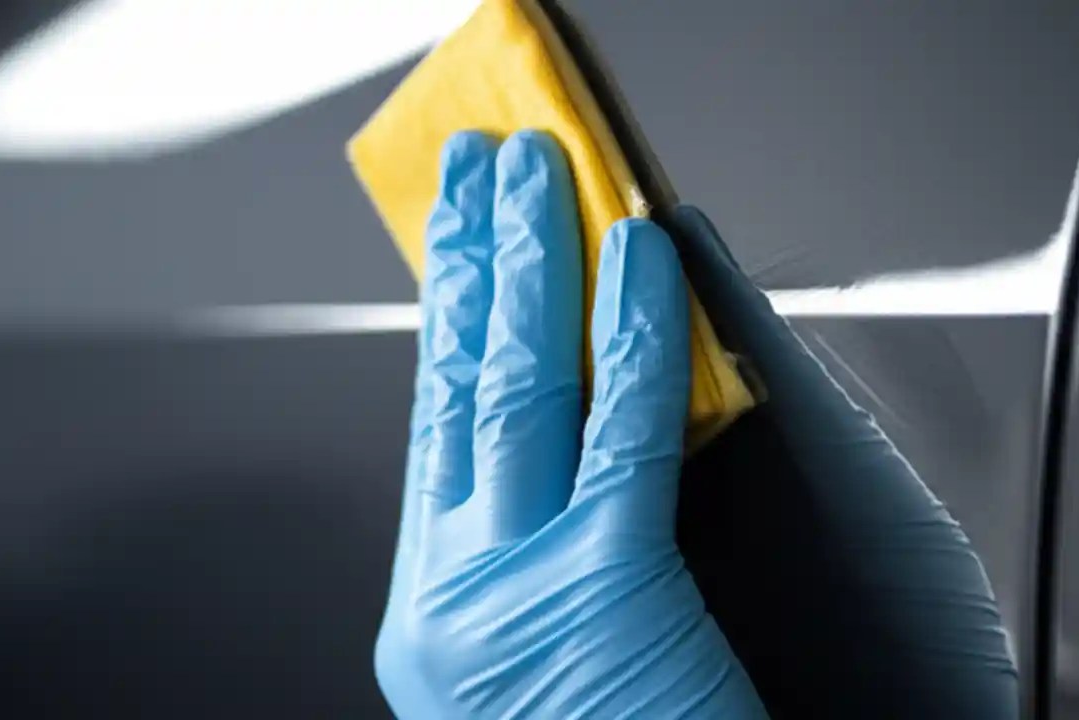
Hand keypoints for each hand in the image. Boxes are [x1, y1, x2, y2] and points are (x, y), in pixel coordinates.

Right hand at [374, 130, 767, 718]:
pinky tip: (637, 252)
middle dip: (467, 266)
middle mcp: (454, 607)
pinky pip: (619, 427)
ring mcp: (511, 599)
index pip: (441, 441)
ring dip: (531, 264)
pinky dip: (632, 328)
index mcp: (450, 623)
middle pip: (456, 396)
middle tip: (479, 175)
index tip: (457, 253)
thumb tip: (596, 408)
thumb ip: (568, 538)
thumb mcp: (580, 652)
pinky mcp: (598, 593)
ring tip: (539, 176)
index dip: (448, 332)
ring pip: (514, 392)